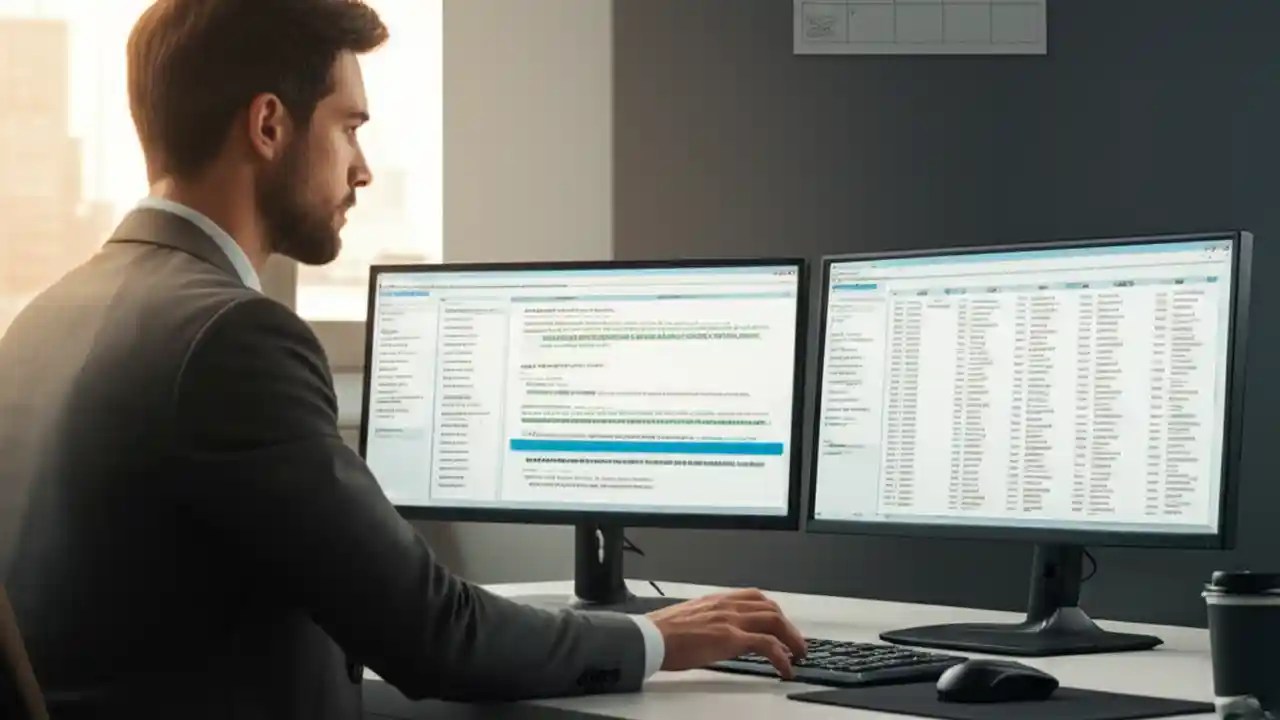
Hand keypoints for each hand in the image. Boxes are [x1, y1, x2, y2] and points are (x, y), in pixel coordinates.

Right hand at [646, 588, 806, 678]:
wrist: (649, 637)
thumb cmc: (661, 632)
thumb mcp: (690, 619)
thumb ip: (709, 621)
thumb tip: (718, 633)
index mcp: (717, 600)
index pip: (755, 598)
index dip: (773, 612)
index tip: (779, 625)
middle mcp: (727, 606)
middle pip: (770, 608)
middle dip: (788, 626)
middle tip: (795, 643)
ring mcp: (731, 621)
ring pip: (774, 621)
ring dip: (791, 638)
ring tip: (797, 654)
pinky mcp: (730, 639)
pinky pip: (767, 645)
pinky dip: (782, 656)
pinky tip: (785, 668)